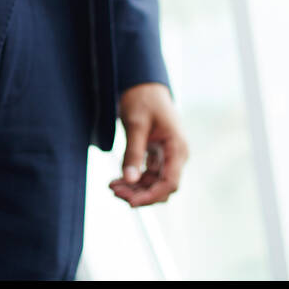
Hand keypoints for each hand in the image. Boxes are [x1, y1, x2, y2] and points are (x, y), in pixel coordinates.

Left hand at [108, 82, 187, 206]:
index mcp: (177, 147)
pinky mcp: (158, 156)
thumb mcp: (136, 124)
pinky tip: (116, 181)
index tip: (130, 202)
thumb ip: (133, 152)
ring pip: (154, 184)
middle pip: (162, 187)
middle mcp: (176, 155)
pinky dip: (134, 181)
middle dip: (140, 194)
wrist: (144, 86)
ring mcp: (168, 156)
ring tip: (111, 186)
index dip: (152, 196)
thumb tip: (128, 180)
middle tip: (113, 190)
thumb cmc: (143, 99)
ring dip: (134, 189)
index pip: (170, 182)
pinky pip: (148, 176)